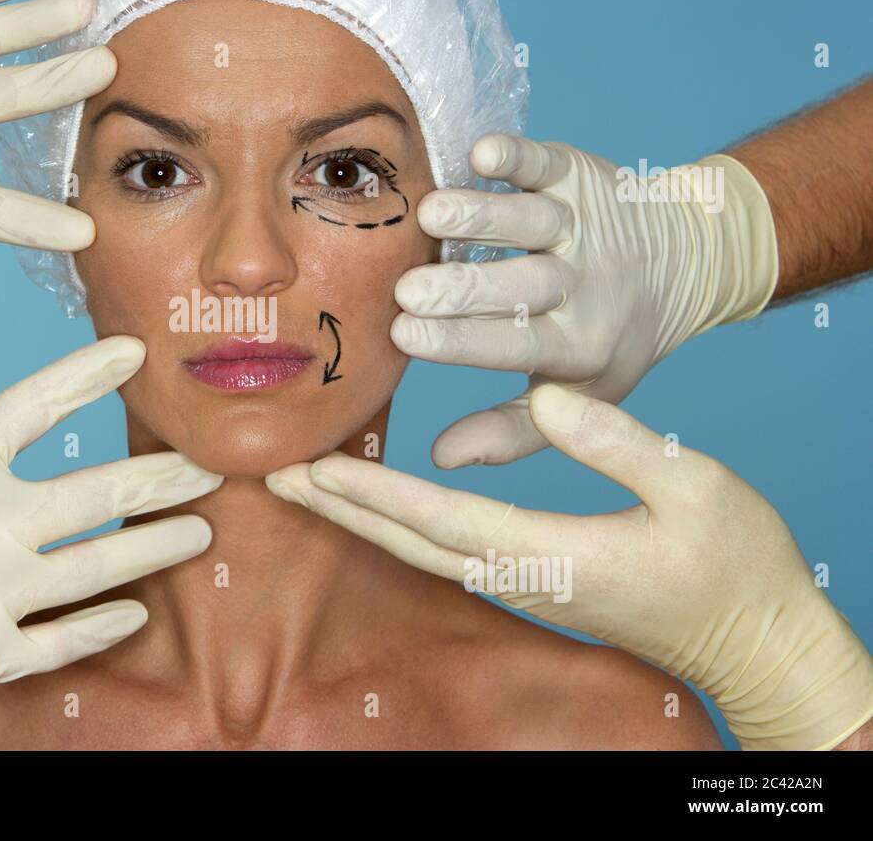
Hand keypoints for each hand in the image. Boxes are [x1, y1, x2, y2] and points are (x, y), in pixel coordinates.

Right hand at [0, 334, 220, 749]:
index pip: (35, 405)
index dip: (88, 373)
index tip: (135, 353)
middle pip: (100, 493)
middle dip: (162, 477)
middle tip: (214, 465)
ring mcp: (2, 596)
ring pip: (104, 564)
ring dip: (158, 545)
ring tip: (203, 532)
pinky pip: (68, 639)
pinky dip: (105, 626)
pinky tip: (136, 614)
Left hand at [266, 385, 872, 749]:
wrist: (756, 639)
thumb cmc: (733, 563)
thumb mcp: (692, 487)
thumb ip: (617, 443)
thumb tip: (548, 395)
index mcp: (553, 557)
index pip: (442, 518)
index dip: (375, 493)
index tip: (317, 469)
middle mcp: (524, 578)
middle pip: (410, 543)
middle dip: (341, 510)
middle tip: (278, 476)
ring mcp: (525, 586)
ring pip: (422, 550)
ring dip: (361, 519)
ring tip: (309, 486)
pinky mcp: (534, 582)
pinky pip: (449, 551)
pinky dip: (402, 523)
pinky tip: (382, 502)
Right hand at [392, 135, 778, 466]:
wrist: (686, 260)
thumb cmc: (609, 336)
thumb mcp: (576, 393)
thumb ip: (510, 430)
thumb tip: (440, 459)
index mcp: (579, 344)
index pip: (515, 345)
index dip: (461, 341)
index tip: (406, 335)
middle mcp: (584, 284)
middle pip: (522, 285)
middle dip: (463, 288)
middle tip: (408, 290)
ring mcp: (582, 225)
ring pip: (532, 220)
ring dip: (482, 216)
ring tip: (431, 216)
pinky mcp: (579, 175)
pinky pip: (547, 164)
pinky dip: (517, 156)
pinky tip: (481, 154)